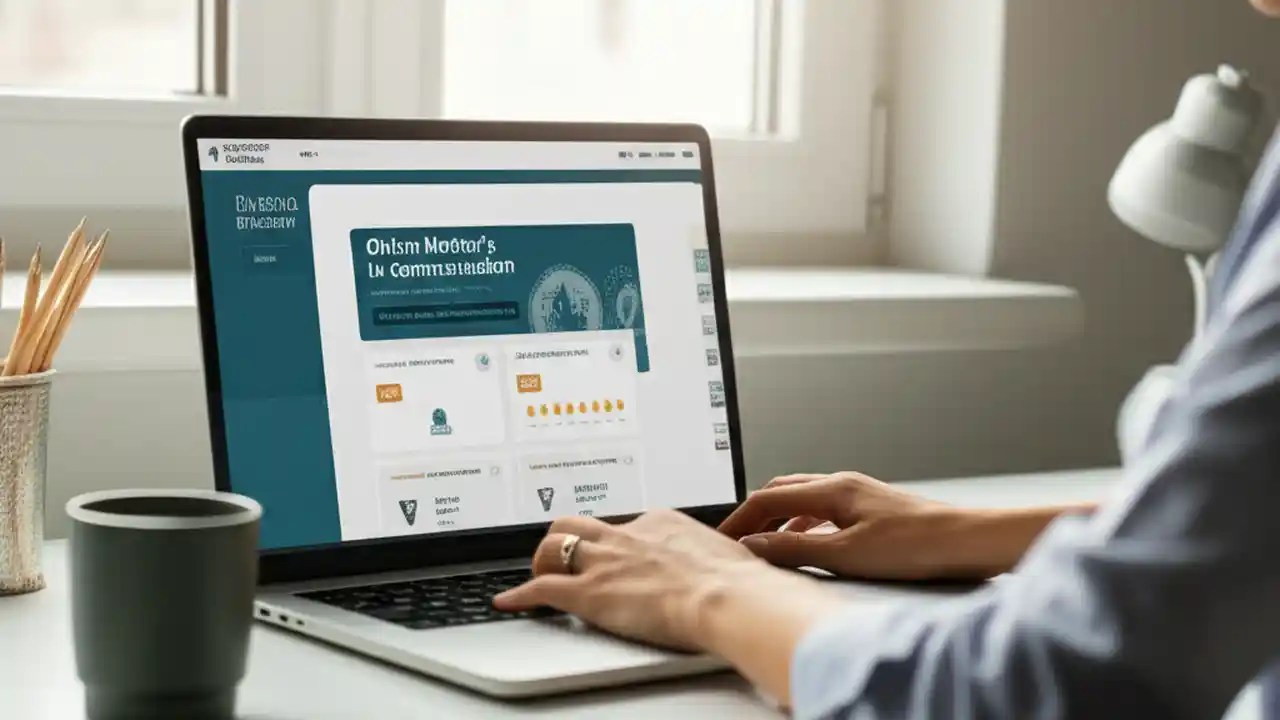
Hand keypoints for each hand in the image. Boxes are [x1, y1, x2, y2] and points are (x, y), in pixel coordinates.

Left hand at [493, 509, 839, 652]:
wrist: (726, 597)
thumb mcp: (728, 556)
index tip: (615, 552)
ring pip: (554, 547)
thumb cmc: (737, 583)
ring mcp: (605, 562)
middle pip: (579, 525)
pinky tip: (508, 601)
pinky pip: (542, 589)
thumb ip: (716, 557)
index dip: (614, 541)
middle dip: (566, 539)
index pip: (624, 525)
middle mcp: (627, 535)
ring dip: (541, 561)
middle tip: (562, 555)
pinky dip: (519, 596)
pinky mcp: (589, 593)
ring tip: (536, 574)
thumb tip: (731, 564)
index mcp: (661, 523)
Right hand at [720, 472, 1008, 580]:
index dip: (739, 521)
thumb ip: (794, 551)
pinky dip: (803, 526)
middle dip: (754, 515)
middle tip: (734, 541)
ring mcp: (859, 494)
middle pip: (782, 492)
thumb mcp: (844, 555)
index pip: (767, 499)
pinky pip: (824, 510)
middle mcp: (842, 484)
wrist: (966, 541)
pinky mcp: (872, 509)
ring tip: (763, 547)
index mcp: (831, 490)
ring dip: (778, 521)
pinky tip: (807, 546)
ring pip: (803, 501)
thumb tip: (752, 548)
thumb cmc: (914, 547)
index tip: (719, 541)